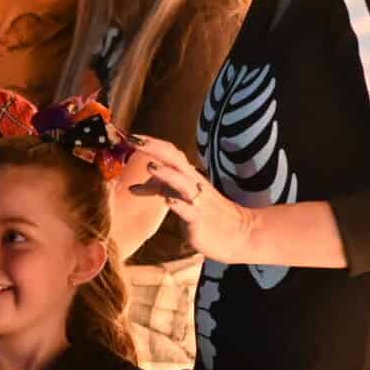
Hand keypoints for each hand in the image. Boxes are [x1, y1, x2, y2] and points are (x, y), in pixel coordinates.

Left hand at [126, 135, 255, 263]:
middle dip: (154, 148)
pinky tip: (168, 202)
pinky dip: (179, 205)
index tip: (130, 136)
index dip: (152, 143)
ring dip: (166, 174)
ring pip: (182, 183)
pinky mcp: (200, 220)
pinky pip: (189, 211)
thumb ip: (159, 189)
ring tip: (150, 165)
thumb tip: (133, 185)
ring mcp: (198, 201)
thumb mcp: (180, 196)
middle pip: (174, 160)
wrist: (239, 233)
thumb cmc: (206, 214)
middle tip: (133, 140)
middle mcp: (193, 184)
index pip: (170, 153)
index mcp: (188, 176)